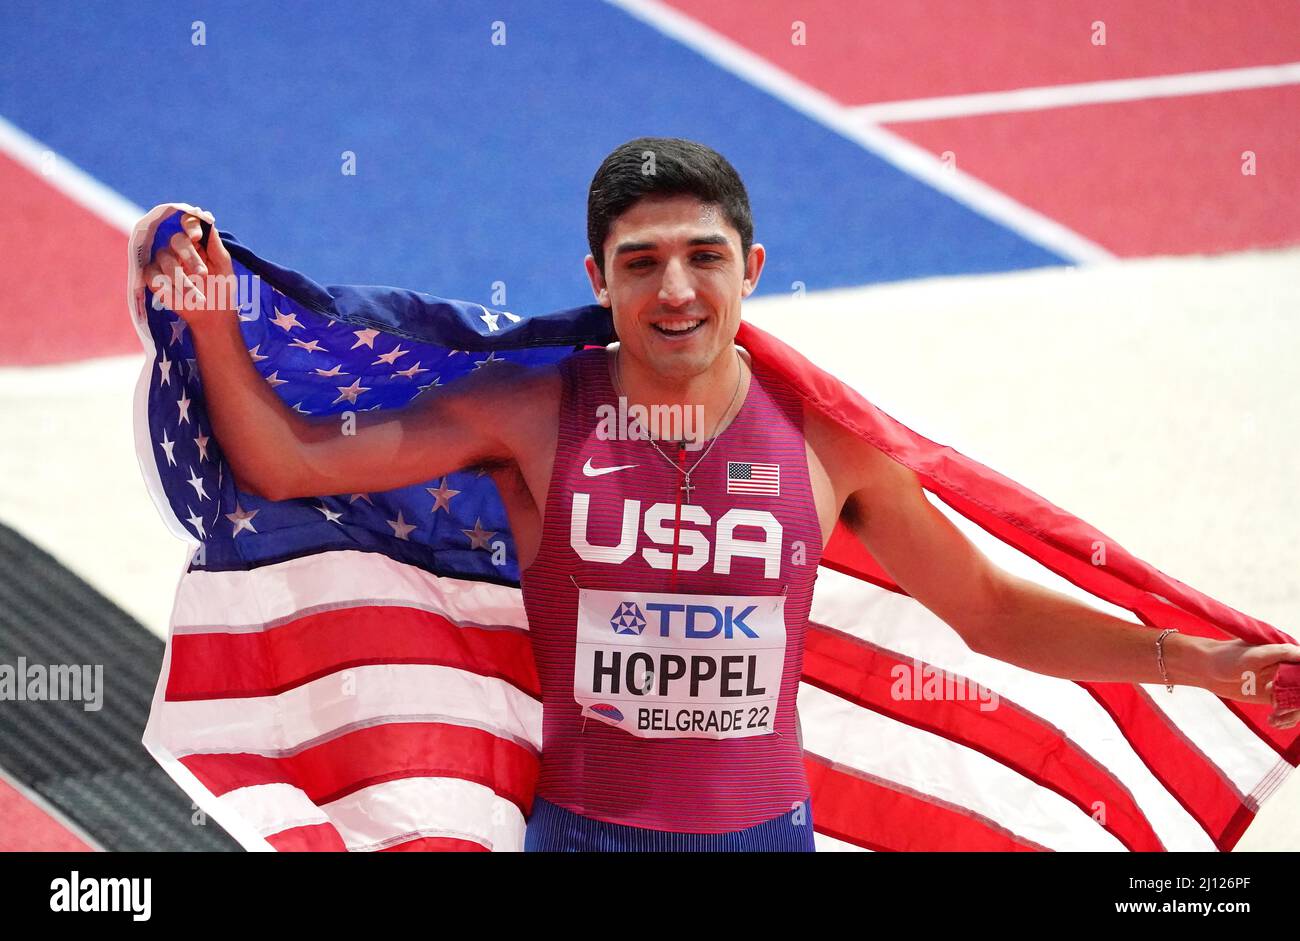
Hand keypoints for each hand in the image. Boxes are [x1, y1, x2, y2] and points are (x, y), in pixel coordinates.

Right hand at [143, 208, 235, 325]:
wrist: (213, 314)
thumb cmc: (220, 287)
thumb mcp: (224, 267)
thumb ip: (215, 245)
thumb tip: (209, 221)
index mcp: (196, 241)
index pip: (188, 222)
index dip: (190, 225)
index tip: (197, 236)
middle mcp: (177, 247)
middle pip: (177, 240)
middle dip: (190, 256)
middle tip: (203, 274)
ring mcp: (163, 260)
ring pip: (165, 259)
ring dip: (182, 279)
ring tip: (198, 298)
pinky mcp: (152, 276)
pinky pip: (153, 276)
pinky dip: (168, 288)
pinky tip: (181, 300)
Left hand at [1203, 638, 1299, 727]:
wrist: (1206, 669)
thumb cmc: (1228, 656)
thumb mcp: (1255, 654)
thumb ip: (1282, 654)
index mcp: (1288, 657)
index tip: (1285, 693)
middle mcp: (1288, 671)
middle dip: (1297, 705)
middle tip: (1278, 707)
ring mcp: (1281, 686)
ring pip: (1298, 705)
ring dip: (1292, 715)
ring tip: (1274, 718)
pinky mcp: (1272, 698)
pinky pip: (1288, 712)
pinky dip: (1285, 720)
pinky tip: (1272, 721)